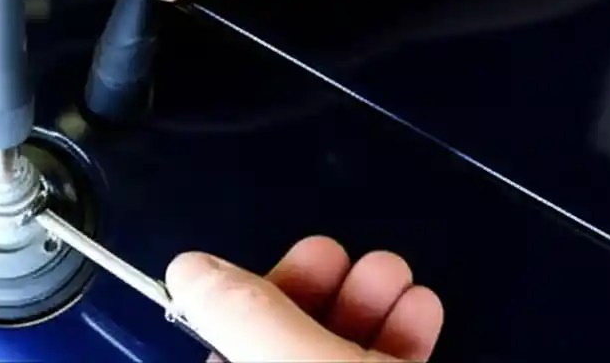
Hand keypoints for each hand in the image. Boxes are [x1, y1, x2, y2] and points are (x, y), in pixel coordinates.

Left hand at [166, 235, 443, 361]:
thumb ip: (241, 315)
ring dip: (367, 308)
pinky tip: (421, 307)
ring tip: (392, 272)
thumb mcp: (293, 360)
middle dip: (312, 295)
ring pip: (338, 356)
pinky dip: (404, 340)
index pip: (218, 350)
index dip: (239, 306)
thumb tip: (188, 269)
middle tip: (337, 256)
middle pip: (278, 348)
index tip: (264, 268)